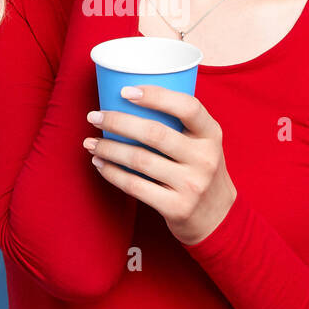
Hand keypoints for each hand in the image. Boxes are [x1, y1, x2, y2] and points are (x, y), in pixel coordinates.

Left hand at [82, 84, 236, 245]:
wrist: (218, 216)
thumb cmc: (199, 169)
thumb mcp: (203, 143)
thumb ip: (180, 124)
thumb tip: (128, 99)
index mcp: (212, 134)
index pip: (187, 107)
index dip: (156, 96)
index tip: (125, 91)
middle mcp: (205, 158)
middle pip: (154, 134)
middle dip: (117, 122)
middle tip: (94, 116)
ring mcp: (192, 185)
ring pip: (140, 160)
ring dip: (109, 149)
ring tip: (91, 143)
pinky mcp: (177, 207)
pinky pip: (135, 186)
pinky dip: (113, 173)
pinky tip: (100, 164)